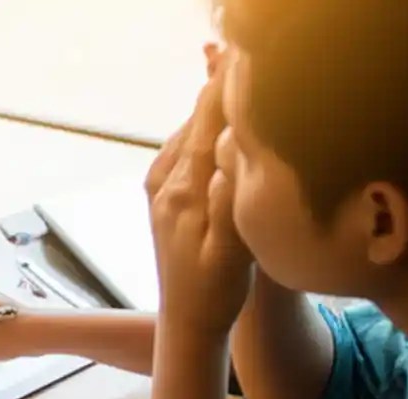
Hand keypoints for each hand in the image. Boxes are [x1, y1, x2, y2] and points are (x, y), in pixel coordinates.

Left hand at [145, 52, 251, 338]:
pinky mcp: (164, 199)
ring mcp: (161, 190)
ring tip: (235, 87)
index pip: (206, 126)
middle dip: (219, 94)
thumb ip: (227, 204)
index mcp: (181, 192)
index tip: (247, 68)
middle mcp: (164, 184)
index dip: (227, 92)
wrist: (186, 324)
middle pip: (193, 124)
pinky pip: (183, 152)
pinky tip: (217, 129)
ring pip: (187, 135)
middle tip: (243, 65)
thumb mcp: (228, 254)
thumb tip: (227, 155)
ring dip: (210, 113)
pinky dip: (201, 133)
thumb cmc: (214, 294)